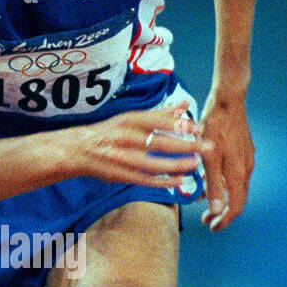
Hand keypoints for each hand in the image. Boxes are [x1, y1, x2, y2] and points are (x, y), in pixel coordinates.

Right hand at [75, 99, 213, 187]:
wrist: (78, 150)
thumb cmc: (111, 132)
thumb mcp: (132, 118)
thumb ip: (161, 113)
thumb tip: (185, 104)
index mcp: (130, 120)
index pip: (160, 121)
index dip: (181, 125)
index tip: (201, 128)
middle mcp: (126, 137)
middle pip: (160, 142)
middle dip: (186, 145)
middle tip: (208, 147)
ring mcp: (122, 157)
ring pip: (154, 163)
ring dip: (177, 165)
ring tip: (195, 164)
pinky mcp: (120, 175)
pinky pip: (145, 180)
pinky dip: (163, 181)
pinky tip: (179, 181)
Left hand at [199, 94, 253, 230]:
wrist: (228, 100)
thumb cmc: (215, 126)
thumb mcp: (209, 157)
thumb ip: (214, 185)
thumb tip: (217, 210)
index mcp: (238, 173)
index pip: (236, 207)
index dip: (225, 221)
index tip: (212, 227)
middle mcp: (246, 168)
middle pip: (237, 199)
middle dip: (222, 212)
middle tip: (206, 219)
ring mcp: (246, 159)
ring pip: (236, 186)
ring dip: (222, 197)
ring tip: (204, 199)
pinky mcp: (243, 150)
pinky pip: (235, 174)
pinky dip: (224, 183)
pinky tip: (211, 178)